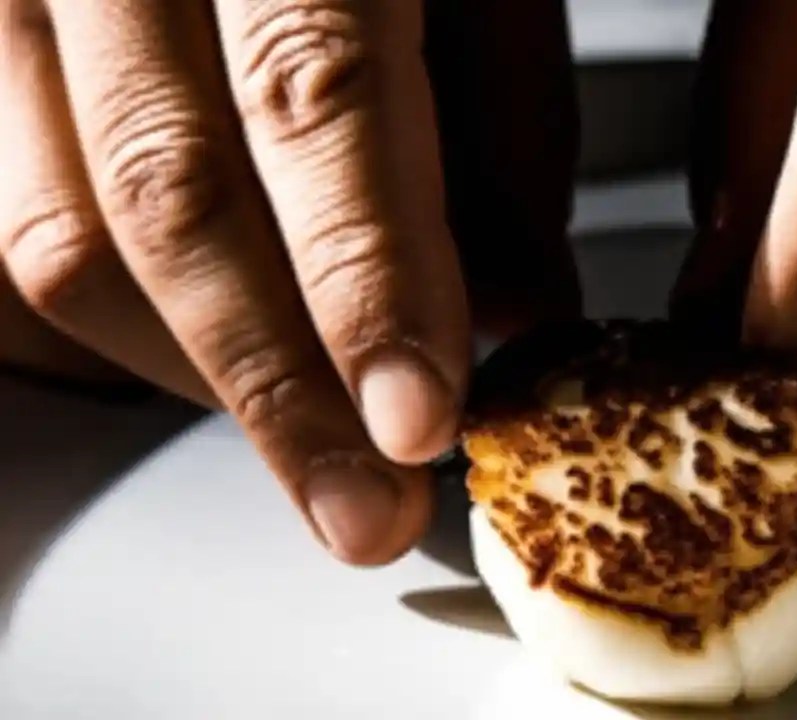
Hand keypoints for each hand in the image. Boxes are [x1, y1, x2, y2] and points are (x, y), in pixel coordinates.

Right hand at [0, 0, 578, 563]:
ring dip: (198, 375)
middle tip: (363, 510)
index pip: (313, 95)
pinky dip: (133, 314)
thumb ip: (503, 129)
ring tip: (308, 452)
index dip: (366, 281)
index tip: (422, 423)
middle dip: (274, 389)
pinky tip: (222, 361)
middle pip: (163, 195)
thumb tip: (510, 320)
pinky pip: (17, 208)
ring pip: (62, 231)